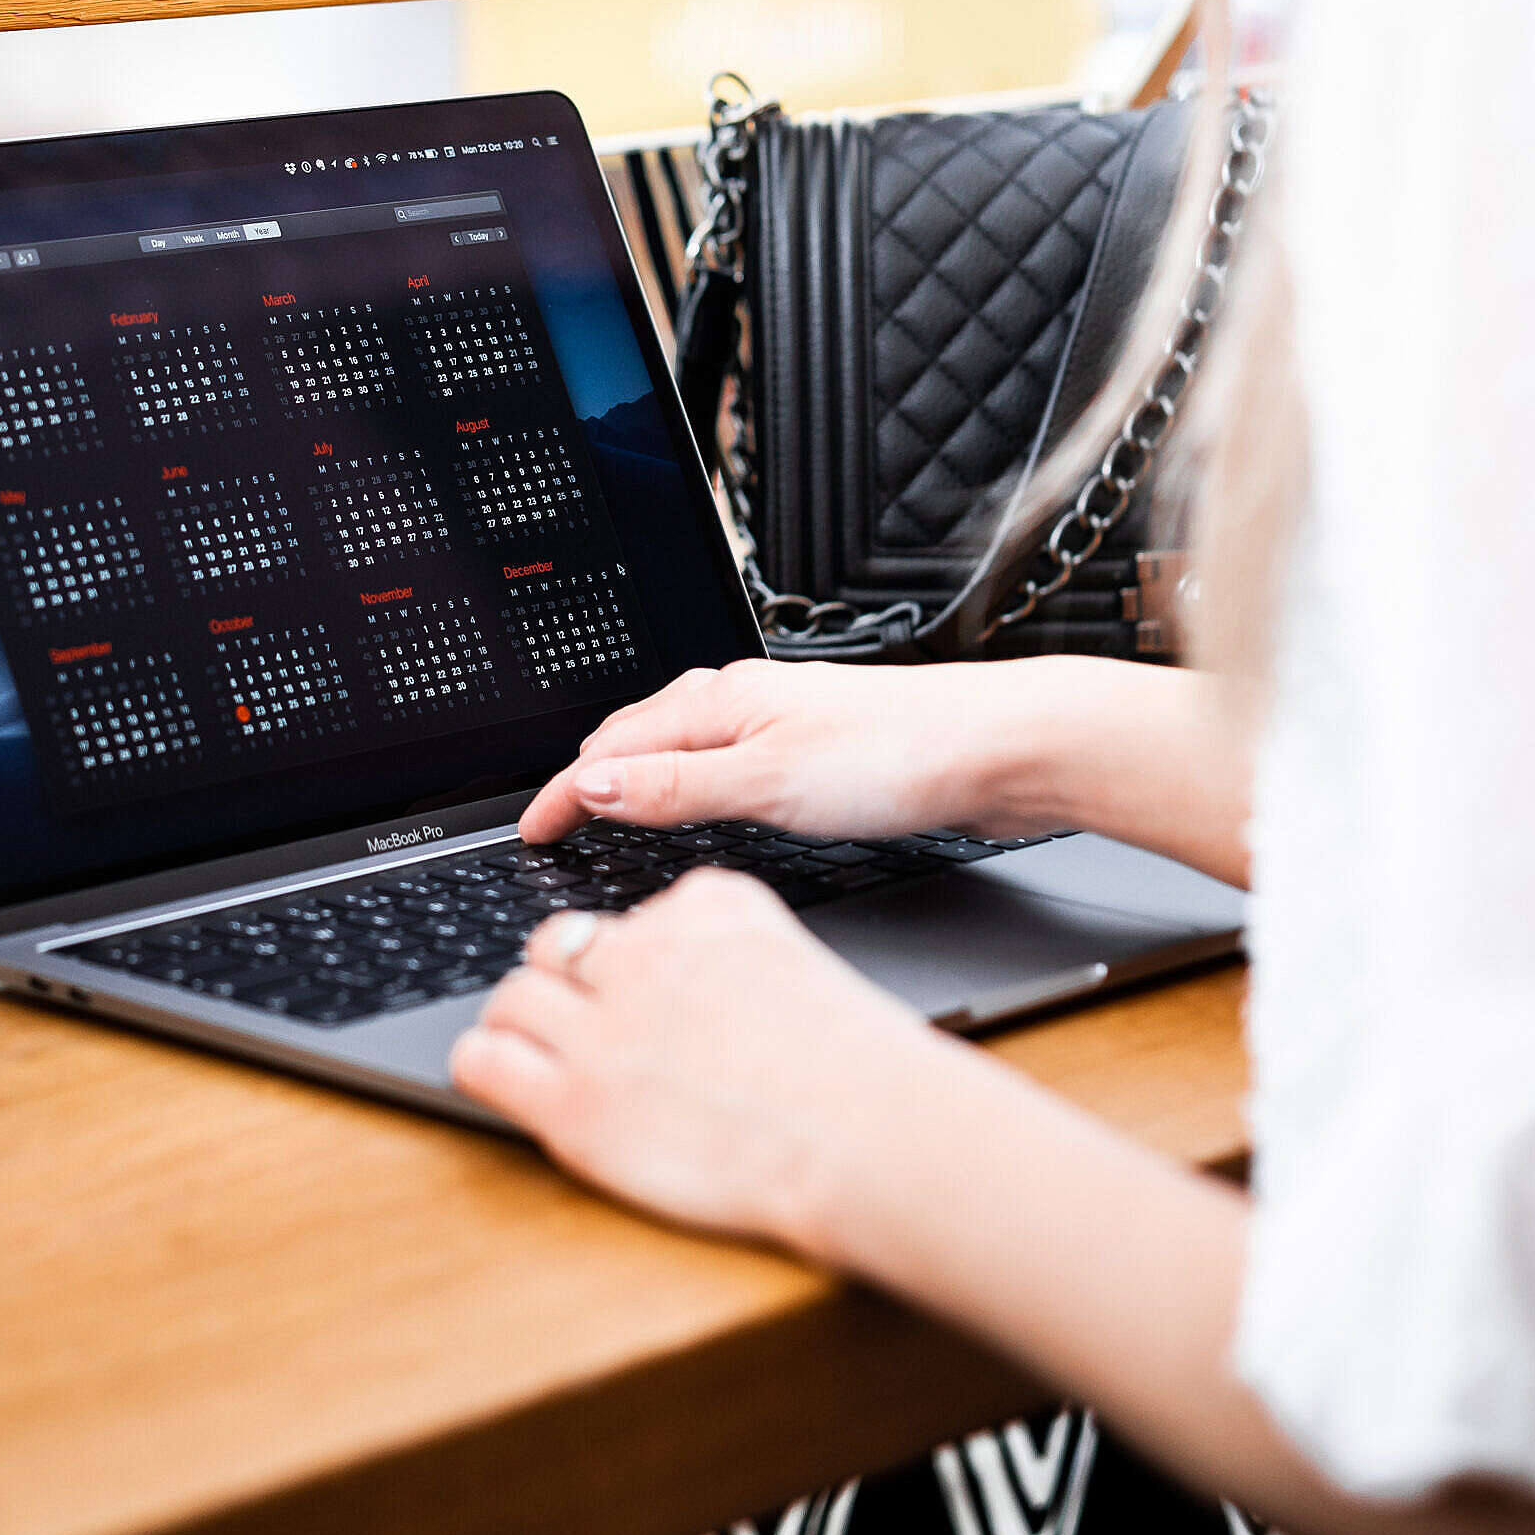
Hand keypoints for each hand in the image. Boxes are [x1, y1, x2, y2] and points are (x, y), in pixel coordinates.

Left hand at [448, 864, 949, 1250]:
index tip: (635, 986)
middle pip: (558, 942)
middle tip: (584, 1023)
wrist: (864, 1136)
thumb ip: (734, 954)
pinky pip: (484, 1059)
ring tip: (542, 1053)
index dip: (626, 957)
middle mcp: (644, 953)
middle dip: (564, 980)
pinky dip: (485, 1062)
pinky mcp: (575, 1104)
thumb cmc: (855, 1071)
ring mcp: (602, 1029)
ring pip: (513, 994)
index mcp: (705, 907)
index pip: (631, 912)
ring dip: (523, 1020)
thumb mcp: (798, 963)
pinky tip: (505, 1076)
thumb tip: (699, 978)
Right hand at [521, 655, 1055, 845]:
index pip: (613, 749)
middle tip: (556, 820)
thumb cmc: (901, 755)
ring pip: (684, 743)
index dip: (565, 794)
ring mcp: (783, 722)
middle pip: (640, 734)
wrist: (1003, 749)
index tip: (531, 831)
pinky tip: (707, 801)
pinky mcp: (817, 749)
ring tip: (612, 807)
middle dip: (590, 772)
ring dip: (639, 772)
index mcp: (722, 702)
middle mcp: (746, 703)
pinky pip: (726, 760)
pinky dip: (689, 780)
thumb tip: (593, 787)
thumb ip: (678, 789)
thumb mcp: (770, 784)